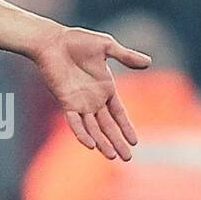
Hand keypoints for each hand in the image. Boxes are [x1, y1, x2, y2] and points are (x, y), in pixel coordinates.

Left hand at [30, 26, 151, 160]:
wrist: (52, 41)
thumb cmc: (77, 41)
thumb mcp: (107, 47)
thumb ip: (126, 56)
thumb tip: (149, 63)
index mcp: (105, 88)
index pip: (119, 113)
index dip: (126, 127)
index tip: (135, 142)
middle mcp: (93, 99)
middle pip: (108, 125)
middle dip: (118, 141)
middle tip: (128, 158)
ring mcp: (79, 102)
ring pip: (93, 128)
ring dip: (103, 142)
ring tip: (113, 157)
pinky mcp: (65, 101)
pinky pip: (74, 122)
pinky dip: (82, 133)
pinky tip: (91, 145)